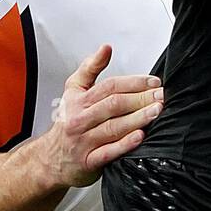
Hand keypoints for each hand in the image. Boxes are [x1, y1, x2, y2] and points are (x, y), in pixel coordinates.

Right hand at [40, 45, 161, 187]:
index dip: (133, 82)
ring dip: (138, 118)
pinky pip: (109, 152)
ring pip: (114, 127)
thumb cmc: (67, 123)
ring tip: (156, 111)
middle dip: (140, 98)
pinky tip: (140, 136)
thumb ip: (89, 68)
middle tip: (160, 95)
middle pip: (114, 105)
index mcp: (79, 101)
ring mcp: (85, 141)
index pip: (110, 86)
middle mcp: (81, 119)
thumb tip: (105, 48)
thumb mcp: (72, 91)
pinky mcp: (89, 161)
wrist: (50, 159)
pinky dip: (125, 144)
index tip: (153, 81)